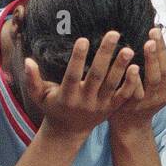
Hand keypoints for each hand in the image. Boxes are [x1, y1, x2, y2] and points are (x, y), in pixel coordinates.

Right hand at [27, 31, 141, 141]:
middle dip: (105, 54)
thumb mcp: (39, 96)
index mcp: (67, 96)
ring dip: (121, 67)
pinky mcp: (111, 108)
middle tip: (114, 33)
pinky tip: (137, 68)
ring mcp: (100, 105)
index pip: (73, 75)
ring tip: (129, 49)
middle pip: (97, 76)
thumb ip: (32, 79)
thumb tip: (28, 60)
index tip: (83, 39)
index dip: (78, 58)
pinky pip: (123, 96)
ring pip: (112, 84)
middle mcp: (85, 101)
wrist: (69, 131)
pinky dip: (131, 84)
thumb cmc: (52, 107)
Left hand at [111, 27, 165, 127]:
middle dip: (162, 50)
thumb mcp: (162, 82)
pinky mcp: (132, 104)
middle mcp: (163, 94)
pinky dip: (134, 79)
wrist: (130, 124)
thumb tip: (163, 32)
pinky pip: (135, 91)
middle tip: (155, 31)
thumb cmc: (147, 94)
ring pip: (153, 79)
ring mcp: (148, 100)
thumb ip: (165, 63)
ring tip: (148, 43)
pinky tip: (131, 66)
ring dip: (152, 60)